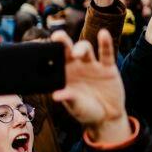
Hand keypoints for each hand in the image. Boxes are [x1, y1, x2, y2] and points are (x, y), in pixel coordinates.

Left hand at [52, 30, 130, 144]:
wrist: (107, 117)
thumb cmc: (86, 111)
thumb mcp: (76, 107)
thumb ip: (68, 99)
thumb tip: (56, 96)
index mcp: (64, 74)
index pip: (55, 60)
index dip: (50, 53)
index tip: (44, 48)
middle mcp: (77, 66)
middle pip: (68, 49)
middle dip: (62, 41)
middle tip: (57, 37)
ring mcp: (92, 65)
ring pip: (85, 49)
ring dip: (80, 48)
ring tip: (77, 54)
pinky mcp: (108, 67)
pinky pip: (106, 53)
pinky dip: (105, 43)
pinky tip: (103, 34)